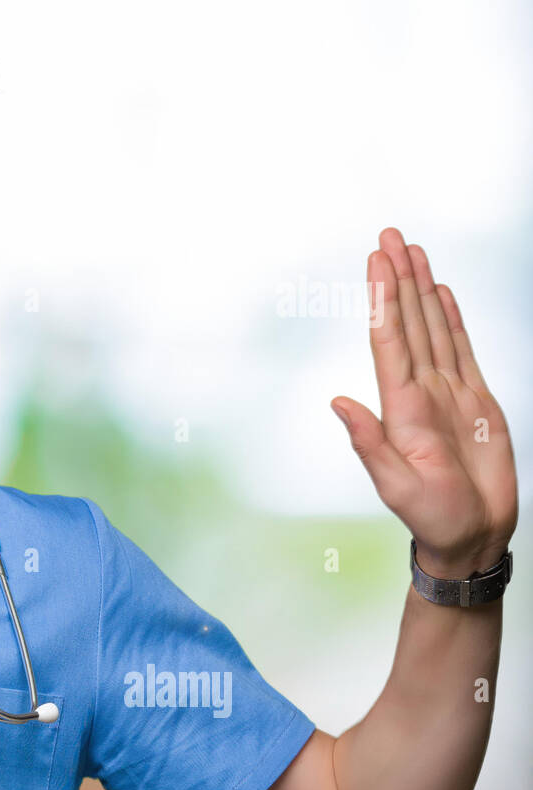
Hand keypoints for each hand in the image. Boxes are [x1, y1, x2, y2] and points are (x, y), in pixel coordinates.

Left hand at [331, 227, 517, 578]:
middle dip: (398, 278)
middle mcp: (420, 391)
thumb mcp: (396, 485)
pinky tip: (439, 292)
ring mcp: (447, 392)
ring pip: (432, 328)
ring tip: (411, 249)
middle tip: (390, 233)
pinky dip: (450, 319)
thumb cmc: (432, 518)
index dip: (383, 299)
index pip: (389, 340)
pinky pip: (461, 349)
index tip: (376, 261)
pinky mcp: (475, 400)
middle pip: (408, 322)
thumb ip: (369, 442)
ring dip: (421, 288)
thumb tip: (336, 402)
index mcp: (400, 407)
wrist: (470, 536)